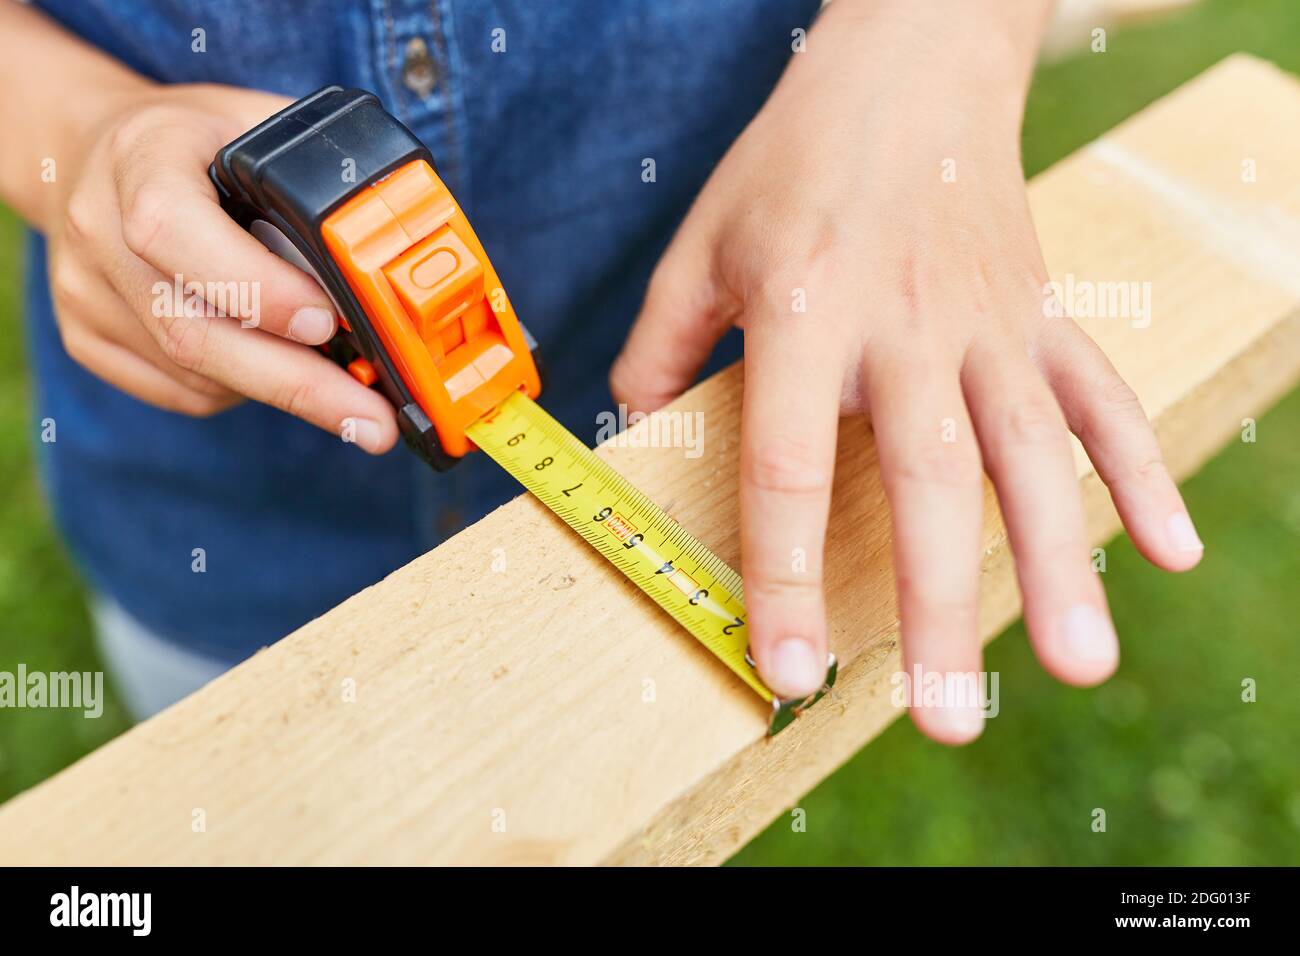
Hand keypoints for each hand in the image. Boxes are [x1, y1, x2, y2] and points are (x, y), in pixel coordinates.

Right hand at [44, 83, 398, 451]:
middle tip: (374, 421)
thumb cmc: (198, 143)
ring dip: (283, 390)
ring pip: (196, 373)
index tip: (328, 323)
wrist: (94, 154)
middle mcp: (98, 229)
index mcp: (141, 157)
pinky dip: (245, 390)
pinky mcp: (90, 341)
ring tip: (352, 399)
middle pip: (191, 331)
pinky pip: (183, 392)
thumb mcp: (257, 125)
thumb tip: (400, 248)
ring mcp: (84, 292)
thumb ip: (318, 176)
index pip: (175, 230)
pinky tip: (280, 368)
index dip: (254, 285)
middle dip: (297, 385)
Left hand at [611, 0, 1203, 742]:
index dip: (784, 577)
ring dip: (1056, 563)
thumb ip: (660, 343)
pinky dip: (1139, 472)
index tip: (788, 670)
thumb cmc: (793, 160)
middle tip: (945, 718)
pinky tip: (1167, 552)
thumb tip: (628, 429)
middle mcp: (905, 328)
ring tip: (1077, 667)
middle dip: (938, 607)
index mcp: (804, 314)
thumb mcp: (700, 242)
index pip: (788, 467)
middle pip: (929, 482)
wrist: (908, 66)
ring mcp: (987, 323)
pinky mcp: (1040, 316)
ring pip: (1030, 455)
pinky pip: (1098, 397)